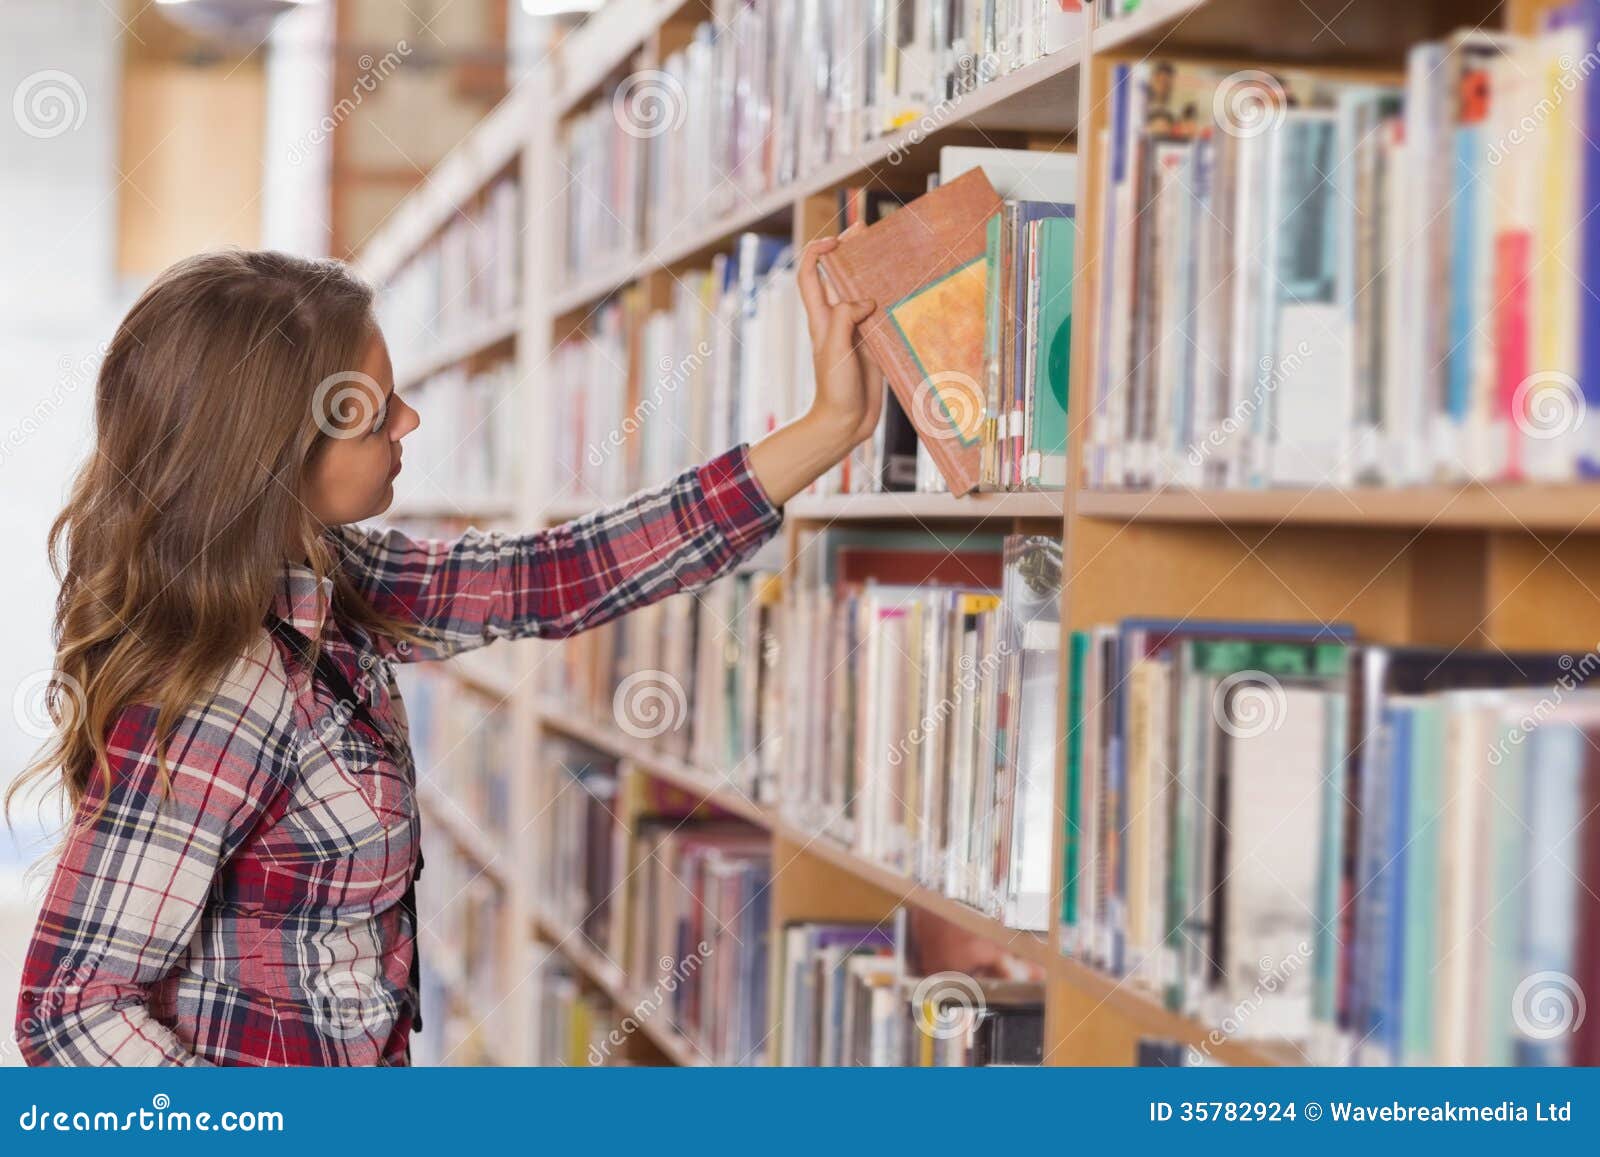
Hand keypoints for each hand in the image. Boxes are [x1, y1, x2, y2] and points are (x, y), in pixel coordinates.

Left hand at [796, 229, 883, 454]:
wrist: (845, 424)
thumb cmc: (834, 389)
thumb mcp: (834, 349)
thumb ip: (845, 318)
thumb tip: (866, 300)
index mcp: (822, 319)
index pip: (810, 275)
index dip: (818, 252)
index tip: (838, 240)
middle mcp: (838, 321)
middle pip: (839, 278)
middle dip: (851, 252)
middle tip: (869, 231)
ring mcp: (857, 333)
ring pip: (865, 295)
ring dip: (876, 275)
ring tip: (893, 255)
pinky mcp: (875, 346)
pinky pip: (884, 318)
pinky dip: (893, 304)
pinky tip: (908, 293)